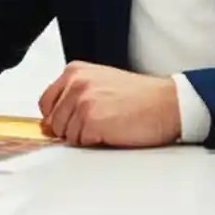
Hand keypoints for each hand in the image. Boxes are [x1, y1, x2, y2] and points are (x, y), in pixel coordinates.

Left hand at [38, 61, 179, 146]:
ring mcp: (83, 102)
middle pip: (54, 121)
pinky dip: (95, 143)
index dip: (57, 117)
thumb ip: (74, 96)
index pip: (46, 102)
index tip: (69, 122)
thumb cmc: (140, 96)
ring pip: (66, 134)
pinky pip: (80, 143)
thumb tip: (51, 122)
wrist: (168, 103)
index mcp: (75, 72)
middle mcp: (76, 83)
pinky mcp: (92, 121)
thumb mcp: (100, 84)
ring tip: (108, 126)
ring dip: (84, 137)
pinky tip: (112, 132)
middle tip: (97, 125)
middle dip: (71, 129)